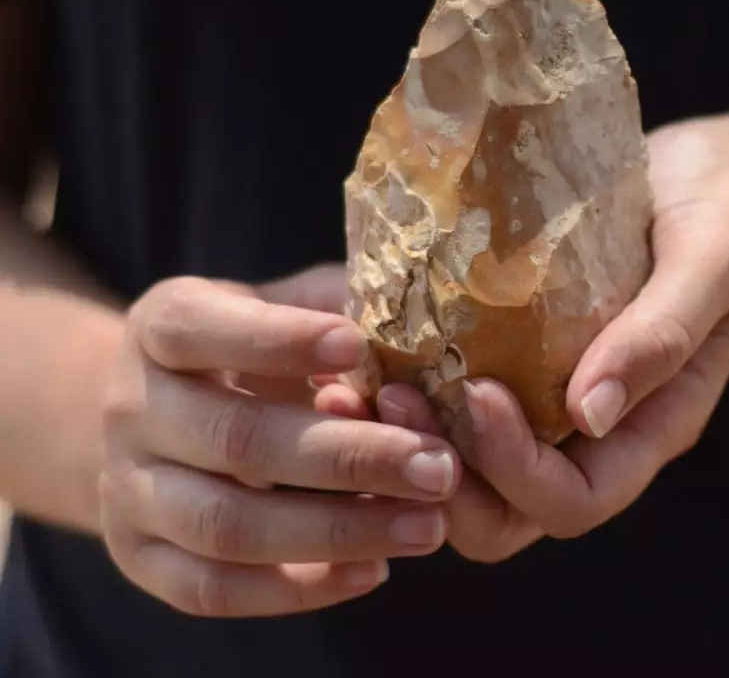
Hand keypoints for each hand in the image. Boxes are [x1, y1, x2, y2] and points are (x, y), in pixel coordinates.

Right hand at [97, 265, 461, 617]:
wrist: (159, 418)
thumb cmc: (252, 345)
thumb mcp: (283, 304)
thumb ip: (338, 304)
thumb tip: (419, 319)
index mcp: (160, 327)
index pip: (201, 328)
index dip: (276, 339)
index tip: (357, 344)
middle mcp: (131, 409)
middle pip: (236, 439)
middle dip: (349, 457)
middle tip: (437, 466)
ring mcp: (127, 490)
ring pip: (228, 526)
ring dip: (338, 531)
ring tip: (427, 527)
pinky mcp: (140, 559)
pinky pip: (214, 589)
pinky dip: (298, 588)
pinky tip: (373, 571)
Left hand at [374, 117, 728, 560]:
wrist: (704, 170)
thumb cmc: (722, 210)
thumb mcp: (714, 259)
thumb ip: (664, 332)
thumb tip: (590, 416)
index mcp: (649, 425)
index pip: (575, 500)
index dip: (517, 470)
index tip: (480, 391)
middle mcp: (591, 431)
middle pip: (505, 514)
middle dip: (443, 473)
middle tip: (393, 398)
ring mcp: (545, 398)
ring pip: (464, 470)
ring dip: (409, 441)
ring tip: (359, 381)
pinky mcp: (509, 355)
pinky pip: (448, 403)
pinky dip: (401, 388)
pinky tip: (362, 346)